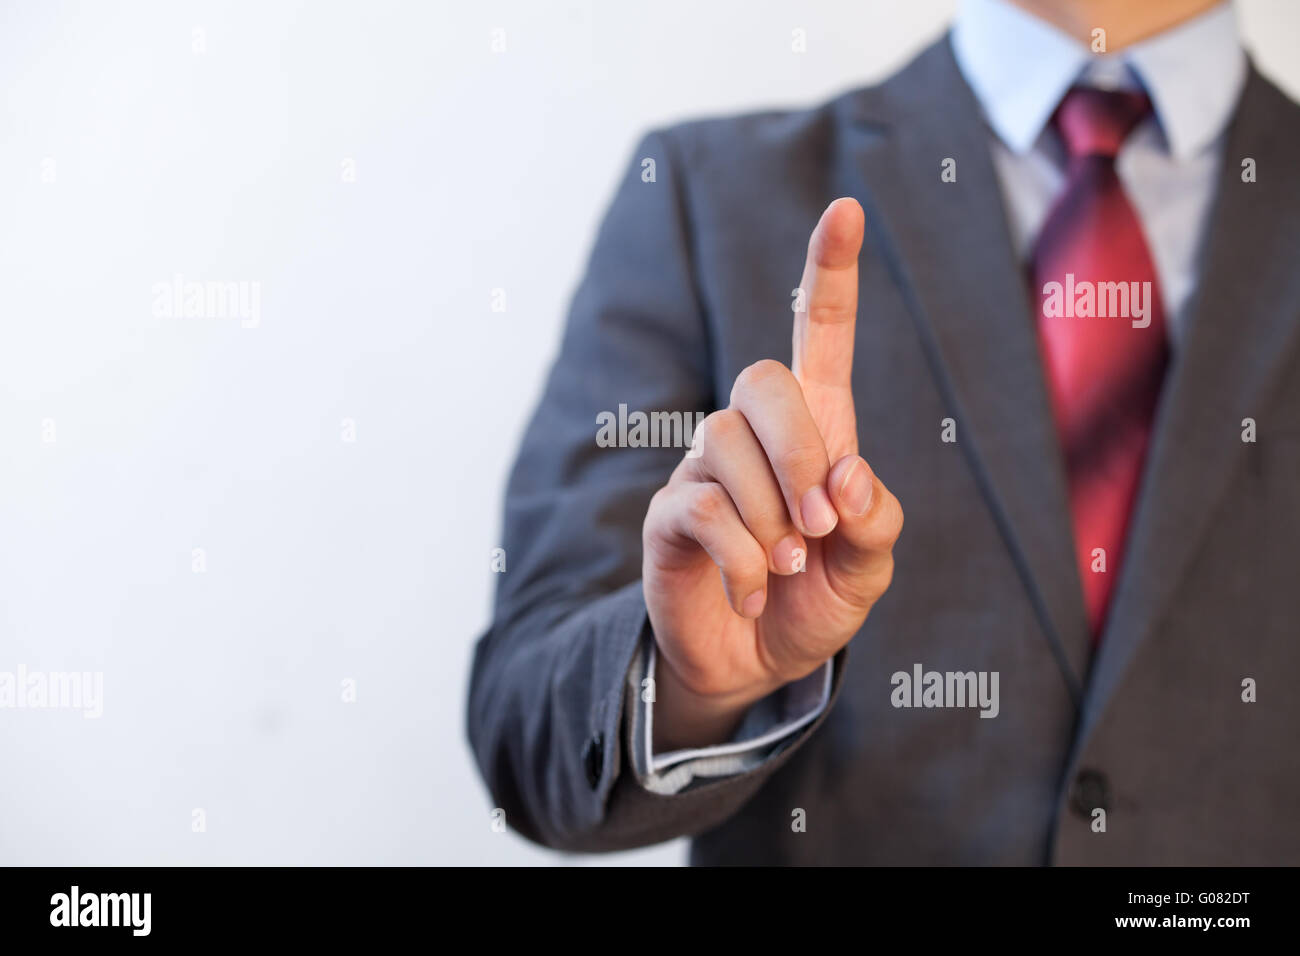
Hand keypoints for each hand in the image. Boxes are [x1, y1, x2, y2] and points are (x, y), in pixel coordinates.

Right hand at [642, 198, 903, 750]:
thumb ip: (876, 519)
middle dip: (799, 450)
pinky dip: (741, 558)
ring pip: (725, 445)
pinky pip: (701, 508)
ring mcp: (704, 472)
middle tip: (820, 523)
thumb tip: (847, 476)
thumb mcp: (869, 567)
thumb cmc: (816, 599)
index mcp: (816, 431)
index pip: (818, 334)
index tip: (847, 208)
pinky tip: (753, 591)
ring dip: (770, 516)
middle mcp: (754, 437)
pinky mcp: (670, 516)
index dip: (830, 273)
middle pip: (761, 379)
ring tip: (788, 568)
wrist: (754, 662)